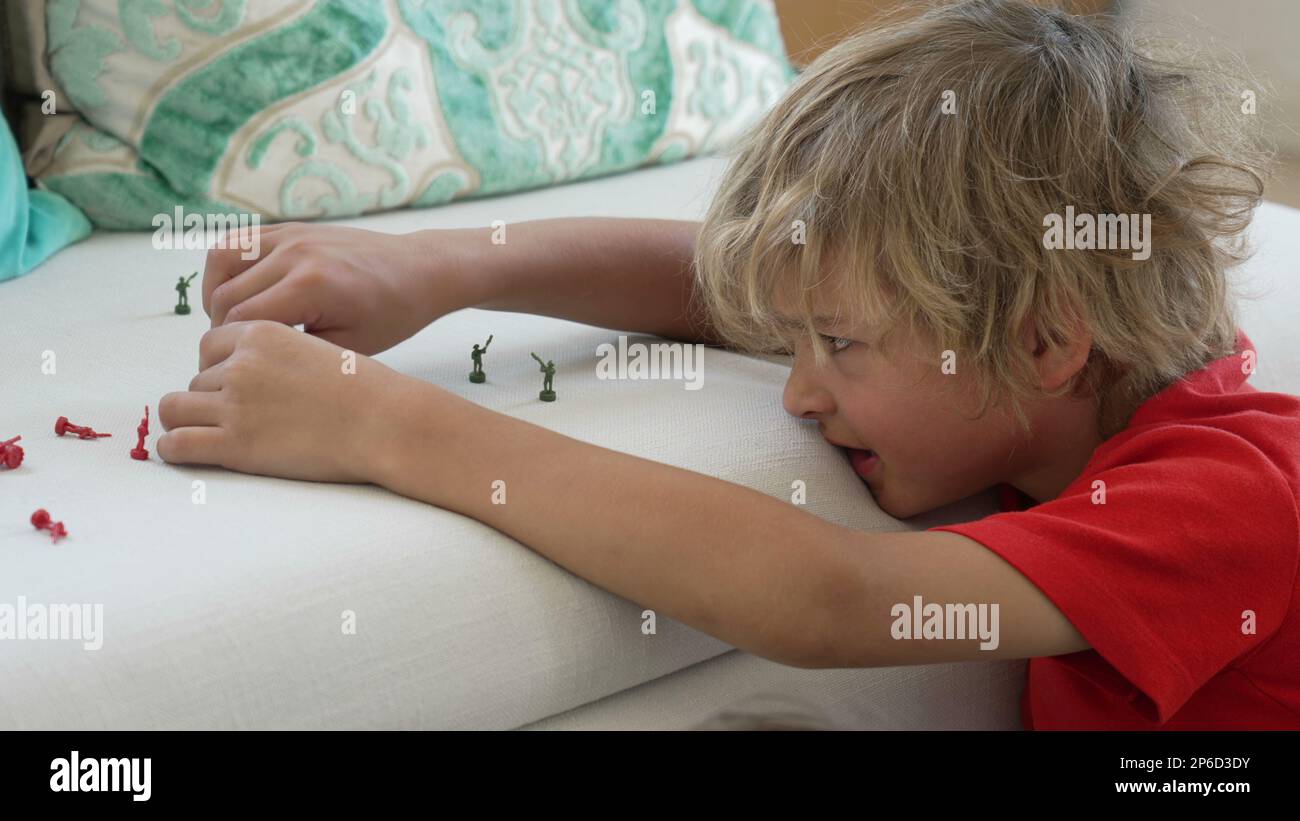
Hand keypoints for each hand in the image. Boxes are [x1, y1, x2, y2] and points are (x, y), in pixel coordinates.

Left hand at [156, 320, 421, 482]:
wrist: (385, 423)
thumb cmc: (366, 391)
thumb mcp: (320, 347)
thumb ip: (281, 352)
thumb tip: (256, 372)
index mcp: (262, 333)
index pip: (209, 344)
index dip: (217, 366)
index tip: (230, 384)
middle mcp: (242, 364)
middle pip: (196, 378)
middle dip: (211, 397)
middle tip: (236, 417)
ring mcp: (235, 404)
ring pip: (176, 407)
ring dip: (188, 420)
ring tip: (204, 433)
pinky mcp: (235, 444)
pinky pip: (176, 443)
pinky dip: (174, 449)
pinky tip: (186, 452)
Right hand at [202, 222, 472, 355]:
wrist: (419, 270)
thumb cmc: (393, 314)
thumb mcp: (349, 348)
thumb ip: (296, 351)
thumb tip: (248, 356)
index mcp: (310, 287)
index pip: (241, 321)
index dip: (230, 350)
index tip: (235, 369)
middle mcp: (294, 254)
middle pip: (226, 295)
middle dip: (222, 328)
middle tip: (233, 352)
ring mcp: (291, 235)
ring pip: (222, 260)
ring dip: (216, 293)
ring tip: (231, 320)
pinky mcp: (291, 227)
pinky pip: (238, 240)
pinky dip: (227, 267)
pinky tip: (239, 292)